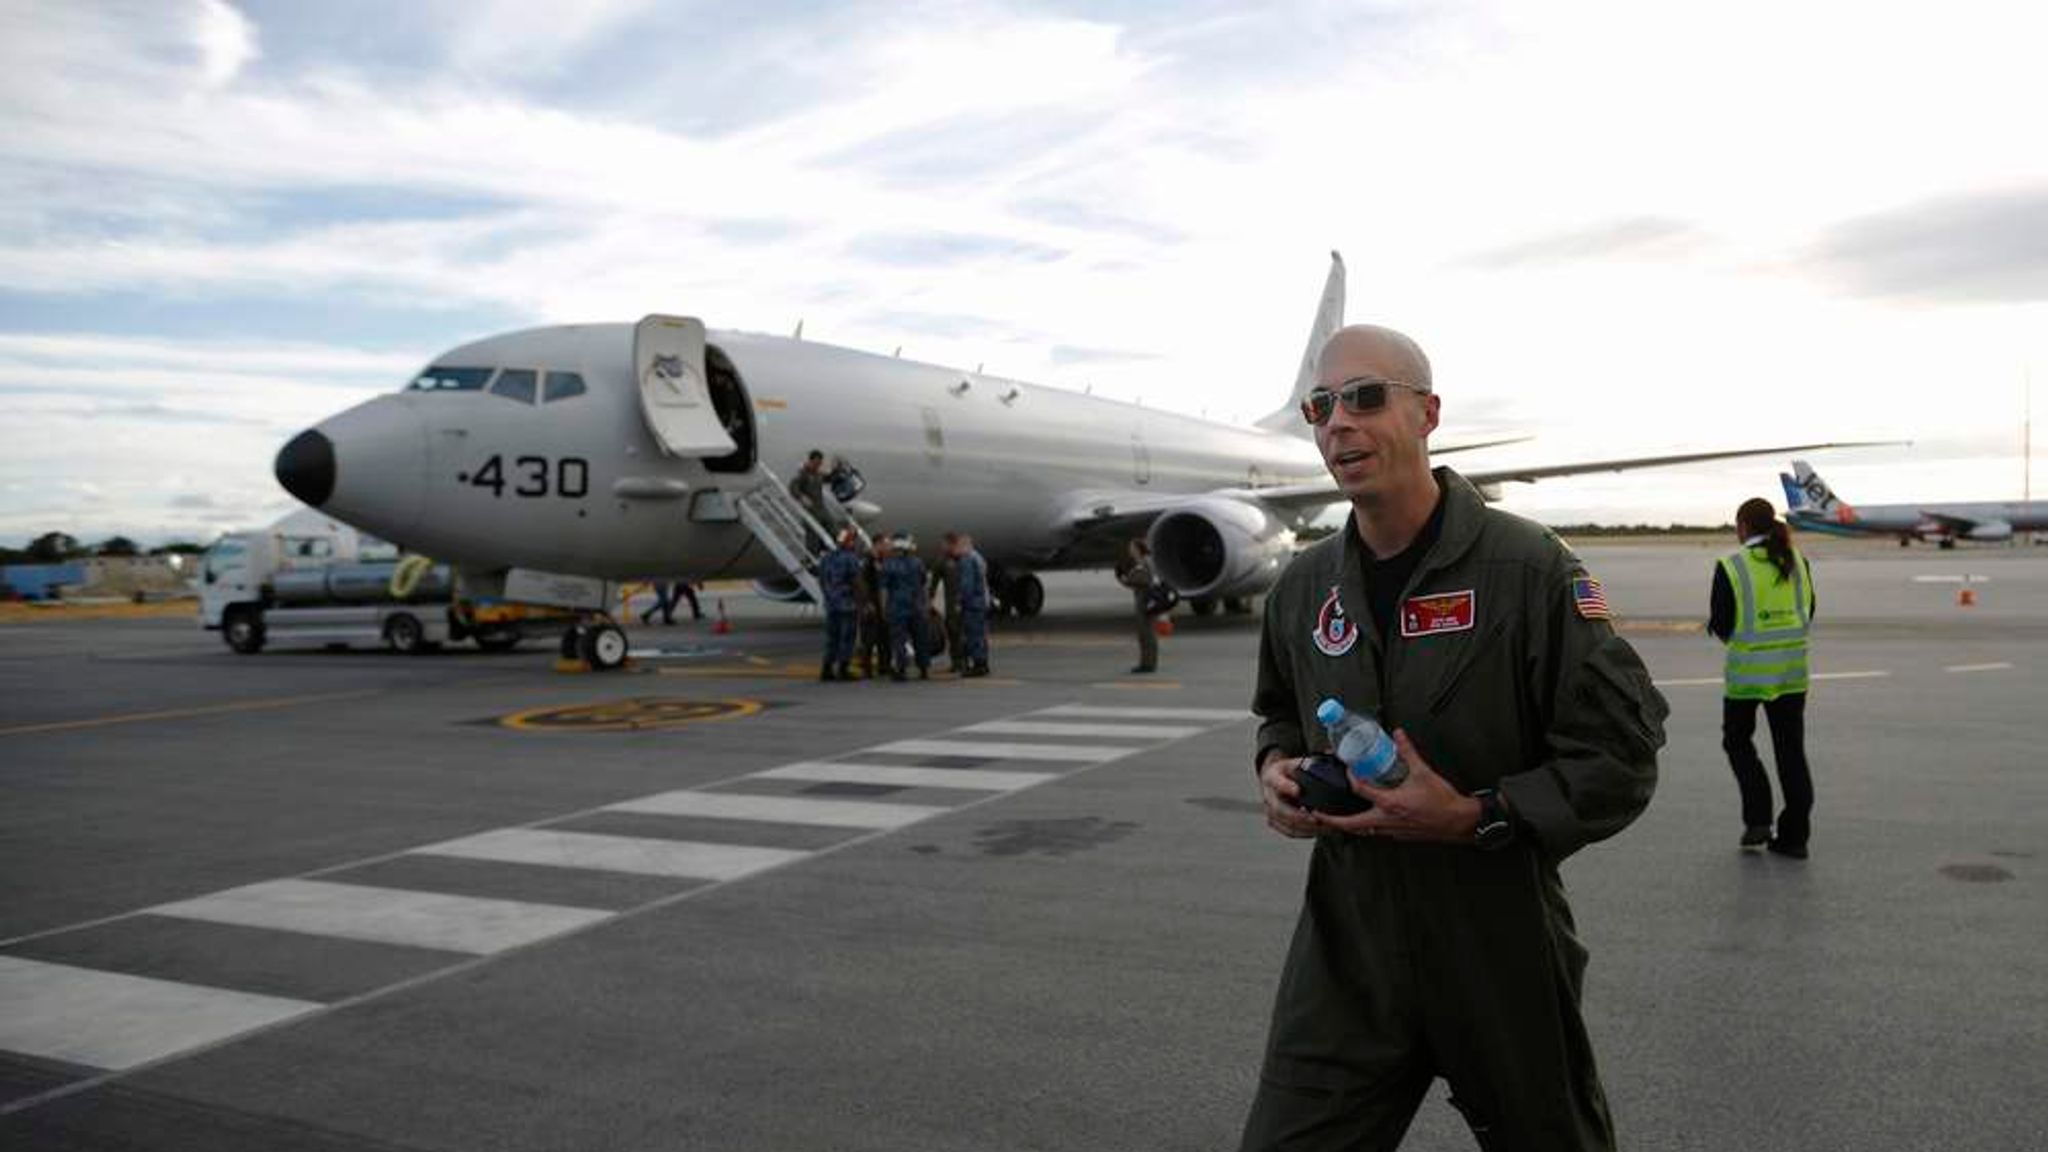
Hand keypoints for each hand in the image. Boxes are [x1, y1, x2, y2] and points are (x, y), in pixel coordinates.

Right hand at [1257, 754, 1321, 839]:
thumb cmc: (1292, 770)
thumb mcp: (1298, 761)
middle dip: (1298, 816)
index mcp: (1272, 775)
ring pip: (1284, 823)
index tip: (1297, 791)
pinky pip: (1288, 831)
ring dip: (1305, 828)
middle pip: (1279, 808)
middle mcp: (1268, 794)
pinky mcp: (1275, 821)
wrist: (1277, 778)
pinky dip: (1304, 834)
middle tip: (1317, 819)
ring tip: (1324, 827)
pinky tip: (1319, 831)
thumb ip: (1313, 761)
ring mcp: (1270, 809)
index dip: (1285, 786)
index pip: (1276, 781)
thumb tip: (1332, 754)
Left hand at [1315, 730, 1480, 843]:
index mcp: (1390, 803)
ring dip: (1348, 825)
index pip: (1360, 790)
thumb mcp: (1424, 772)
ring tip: (1337, 819)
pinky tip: (1366, 820)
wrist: (1460, 822)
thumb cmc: (1443, 801)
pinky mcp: (1399, 836)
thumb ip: (1408, 752)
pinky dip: (1366, 827)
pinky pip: (1376, 833)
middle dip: (1331, 820)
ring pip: (1363, 831)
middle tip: (1317, 814)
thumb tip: (1399, 735)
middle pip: (1351, 824)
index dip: (1351, 778)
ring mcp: (1392, 831)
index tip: (1348, 770)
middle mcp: (1387, 820)